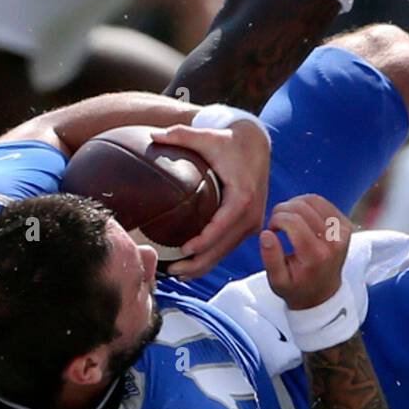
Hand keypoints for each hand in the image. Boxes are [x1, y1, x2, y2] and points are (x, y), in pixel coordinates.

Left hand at [152, 121, 269, 278]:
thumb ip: (181, 135)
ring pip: (227, 251)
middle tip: (172, 270)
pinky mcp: (250, 225)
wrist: (256, 145)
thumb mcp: (207, 136)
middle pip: (225, 245)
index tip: (184, 249)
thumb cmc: (228, 141)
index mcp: (243, 195)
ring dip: (204, 265)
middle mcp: (252, 213)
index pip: (224, 224)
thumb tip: (152, 134)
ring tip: (178, 273)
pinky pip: (229, 246)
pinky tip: (191, 265)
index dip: (205, 239)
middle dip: (199, 262)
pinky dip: (211, 257)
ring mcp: (253, 221)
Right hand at [259, 194, 352, 309]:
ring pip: (314, 200)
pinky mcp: (346, 225)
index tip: (270, 229)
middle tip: (276, 222)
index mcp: (315, 256)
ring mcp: (342, 232)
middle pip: (302, 208)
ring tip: (286, 218)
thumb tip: (266, 233)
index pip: (293, 221)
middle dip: (283, 209)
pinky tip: (300, 216)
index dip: (276, 219)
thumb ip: (270, 258)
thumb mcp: (277, 281)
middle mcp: (332, 242)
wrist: (323, 293)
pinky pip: (324, 202)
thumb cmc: (297, 287)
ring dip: (294, 204)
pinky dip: (307, 204)